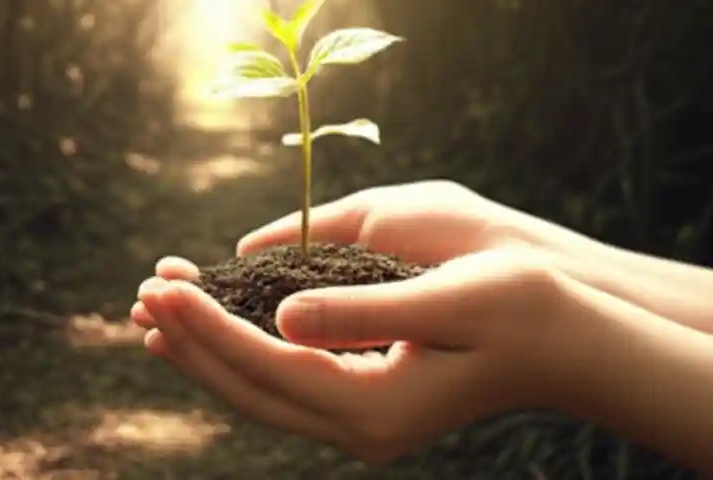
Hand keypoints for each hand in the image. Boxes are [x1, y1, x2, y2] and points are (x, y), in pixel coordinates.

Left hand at [130, 244, 571, 461]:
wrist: (570, 338)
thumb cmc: (520, 305)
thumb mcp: (445, 298)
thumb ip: (359, 309)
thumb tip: (279, 315)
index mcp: (377, 404)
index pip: (268, 363)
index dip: (208, 325)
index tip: (162, 288)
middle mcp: (362, 426)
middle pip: (249, 389)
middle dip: (190, 341)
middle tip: (142, 295)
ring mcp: (363, 422)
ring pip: (259, 394)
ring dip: (206, 352)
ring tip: (156, 315)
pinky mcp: (366, 404)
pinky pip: (282, 386)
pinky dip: (240, 356)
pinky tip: (215, 331)